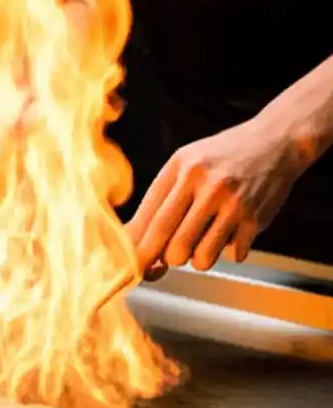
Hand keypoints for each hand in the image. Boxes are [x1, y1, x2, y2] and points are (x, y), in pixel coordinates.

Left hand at [126, 115, 309, 279]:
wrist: (276, 142)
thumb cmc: (221, 157)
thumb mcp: (184, 163)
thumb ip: (159, 198)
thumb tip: (132, 240)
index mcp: (181, 169)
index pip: (149, 220)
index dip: (139, 249)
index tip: (135, 265)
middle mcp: (207, 185)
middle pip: (173, 245)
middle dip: (167, 259)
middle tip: (172, 251)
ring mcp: (233, 203)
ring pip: (201, 258)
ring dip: (198, 258)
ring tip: (202, 241)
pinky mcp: (256, 218)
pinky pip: (232, 256)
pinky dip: (228, 251)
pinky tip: (230, 231)